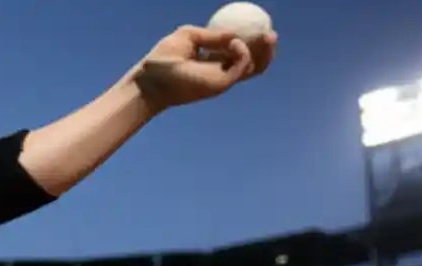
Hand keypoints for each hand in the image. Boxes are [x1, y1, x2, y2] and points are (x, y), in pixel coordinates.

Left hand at [130, 25, 276, 113]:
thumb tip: (234, 32)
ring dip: (264, 52)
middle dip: (266, 50)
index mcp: (213, 60)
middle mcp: (221, 72)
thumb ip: (211, 35)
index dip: (253, 41)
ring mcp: (222, 80)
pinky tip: (238, 41)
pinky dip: (243, 52)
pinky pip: (241, 66)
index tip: (261, 25)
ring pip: (253, 68)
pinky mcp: (220, 84)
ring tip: (269, 36)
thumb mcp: (188, 36)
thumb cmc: (162, 59)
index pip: (239, 52)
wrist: (149, 79)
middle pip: (253, 64)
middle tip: (271, 33)